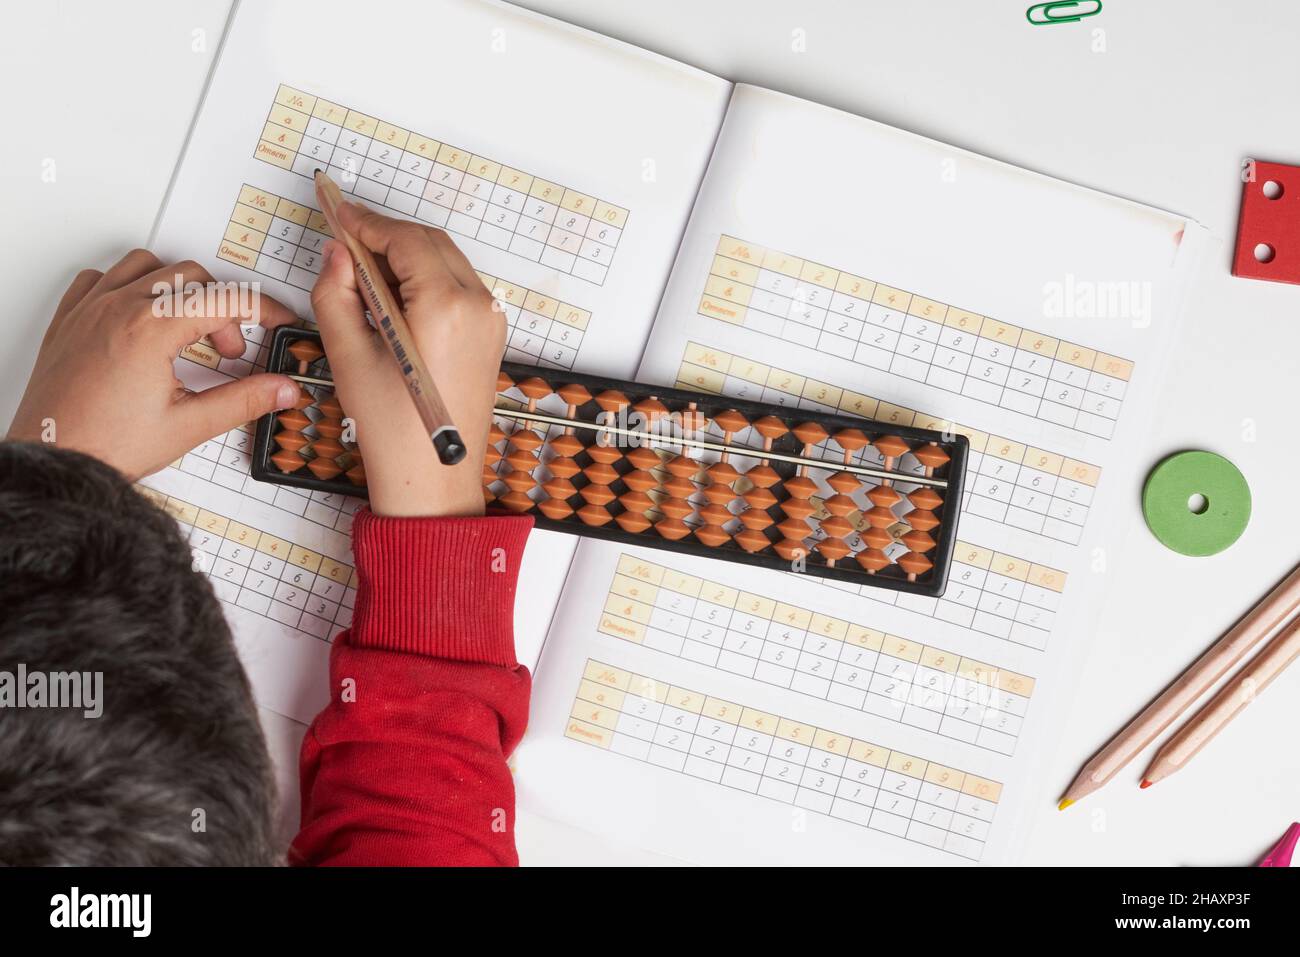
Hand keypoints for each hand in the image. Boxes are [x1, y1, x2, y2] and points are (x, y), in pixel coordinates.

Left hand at [6, 250, 299, 479]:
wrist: (52, 461)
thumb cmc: (103, 446)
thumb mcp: (189, 426)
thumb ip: (244, 401)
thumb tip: (281, 389)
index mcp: (149, 329)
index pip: (225, 300)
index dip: (262, 309)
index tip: (278, 321)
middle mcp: (117, 309)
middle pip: (191, 277)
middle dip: (221, 307)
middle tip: (227, 349)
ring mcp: (89, 310)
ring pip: (146, 266)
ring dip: (177, 289)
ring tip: (186, 327)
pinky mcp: (69, 320)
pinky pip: (100, 278)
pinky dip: (128, 288)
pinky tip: (140, 319)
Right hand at [310, 203, 503, 516]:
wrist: (433, 480)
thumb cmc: (394, 430)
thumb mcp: (349, 355)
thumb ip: (337, 293)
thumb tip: (338, 255)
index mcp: (446, 307)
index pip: (404, 240)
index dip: (366, 222)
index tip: (338, 212)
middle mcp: (478, 308)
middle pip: (429, 243)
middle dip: (385, 236)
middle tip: (345, 242)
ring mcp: (490, 322)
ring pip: (446, 262)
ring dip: (405, 258)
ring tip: (362, 277)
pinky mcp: (489, 337)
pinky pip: (458, 288)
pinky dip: (425, 280)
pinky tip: (392, 301)